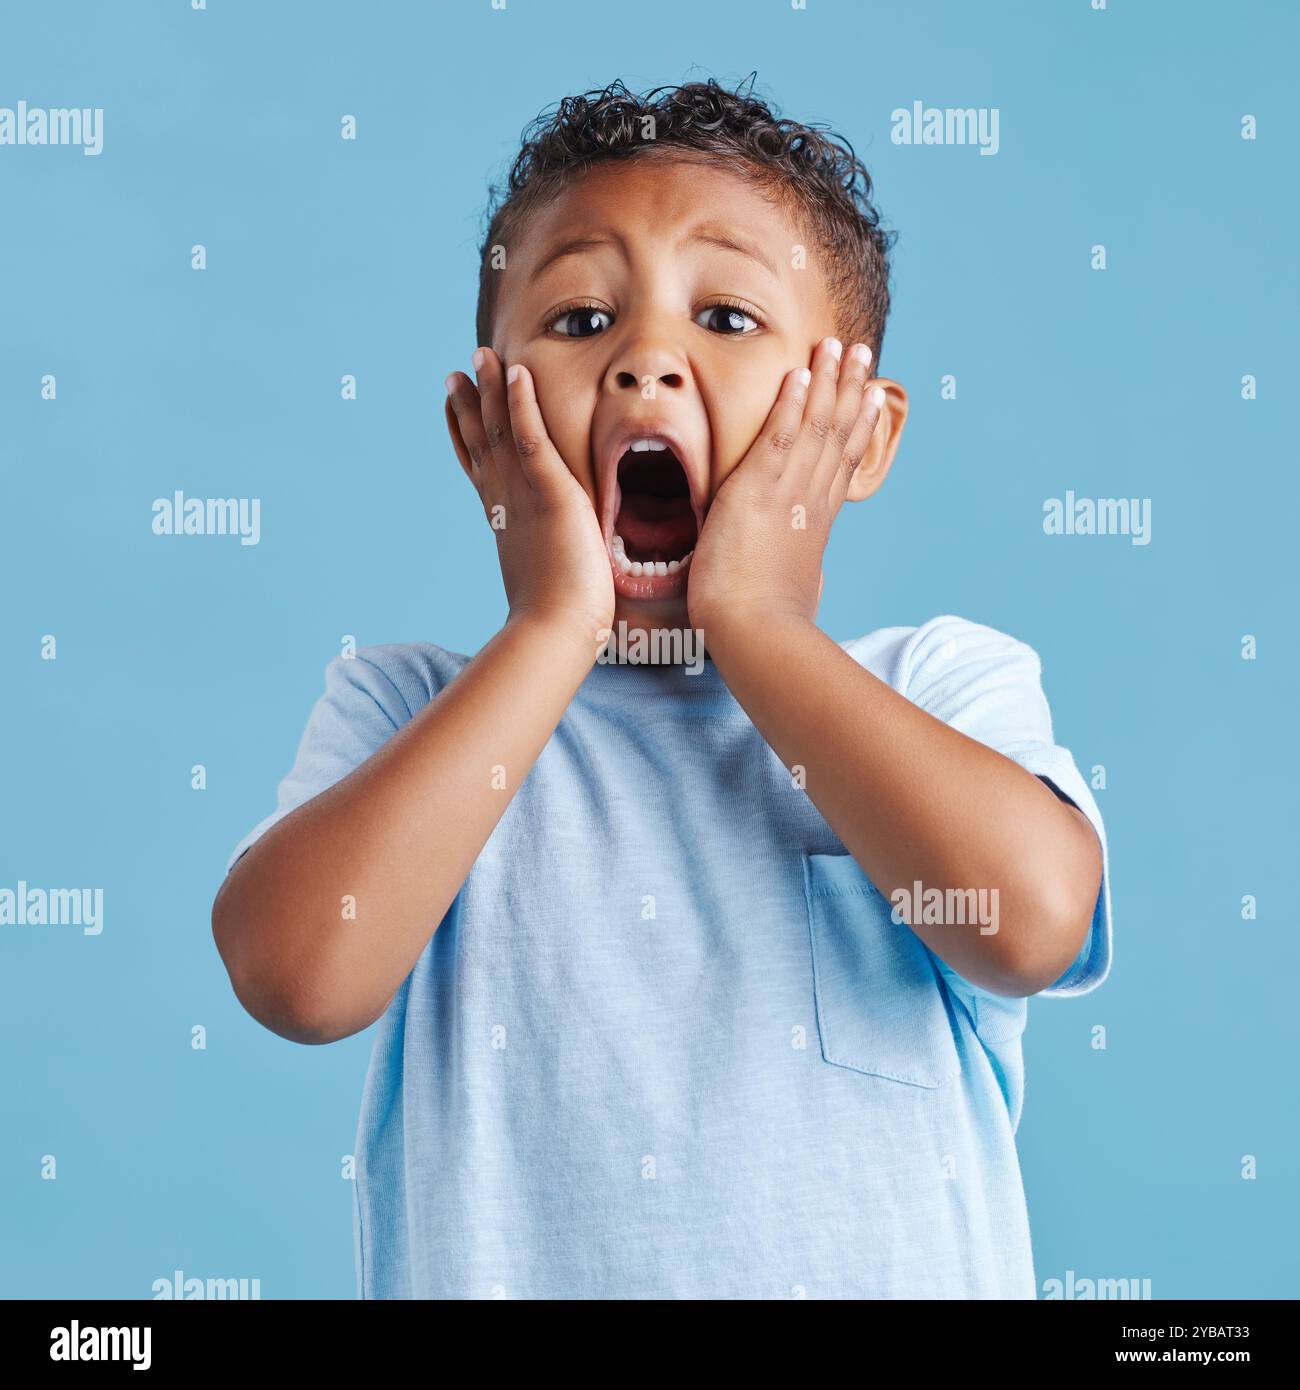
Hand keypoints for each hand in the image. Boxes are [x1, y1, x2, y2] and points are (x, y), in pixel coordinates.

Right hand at [446, 348, 614, 650]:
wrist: (555, 631)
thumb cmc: (557, 621)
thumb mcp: (545, 580)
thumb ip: (545, 562)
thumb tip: (555, 574)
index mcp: (504, 521)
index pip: (479, 469)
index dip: (465, 436)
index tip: (456, 409)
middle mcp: (505, 502)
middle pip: (481, 442)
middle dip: (469, 405)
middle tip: (457, 372)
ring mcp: (523, 495)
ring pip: (501, 431)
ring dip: (491, 390)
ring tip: (481, 356)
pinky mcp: (550, 493)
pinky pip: (532, 437)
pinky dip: (523, 403)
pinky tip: (518, 372)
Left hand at [686, 336, 885, 640]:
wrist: (755, 630)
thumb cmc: (767, 623)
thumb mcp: (795, 590)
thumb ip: (799, 573)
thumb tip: (806, 582)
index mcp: (817, 520)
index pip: (842, 461)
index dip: (858, 424)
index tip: (870, 393)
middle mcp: (810, 498)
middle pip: (838, 432)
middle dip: (850, 389)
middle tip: (861, 352)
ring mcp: (788, 491)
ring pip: (816, 425)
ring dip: (827, 382)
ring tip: (838, 347)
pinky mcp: (758, 488)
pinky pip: (779, 435)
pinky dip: (792, 402)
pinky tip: (801, 373)